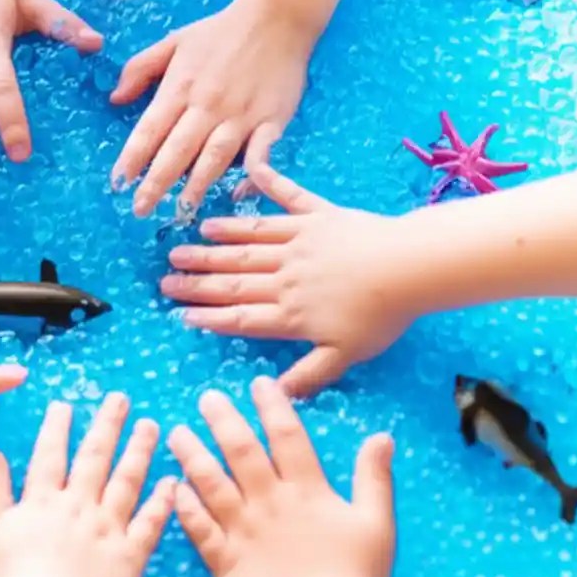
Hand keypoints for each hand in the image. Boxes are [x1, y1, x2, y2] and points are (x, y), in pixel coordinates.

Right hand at [0, 393, 174, 576]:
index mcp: (43, 501)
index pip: (51, 455)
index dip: (58, 427)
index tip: (67, 403)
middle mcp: (79, 507)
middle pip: (95, 458)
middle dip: (108, 424)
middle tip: (121, 398)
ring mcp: (108, 528)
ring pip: (127, 481)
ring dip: (139, 450)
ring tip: (151, 425)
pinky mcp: (131, 554)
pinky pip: (150, 523)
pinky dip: (162, 500)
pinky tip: (172, 479)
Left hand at [110, 0, 313, 217]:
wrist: (276, 17)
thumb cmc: (221, 32)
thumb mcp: (173, 41)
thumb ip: (140, 69)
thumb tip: (115, 99)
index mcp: (181, 86)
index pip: (150, 128)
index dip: (132, 158)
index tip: (117, 183)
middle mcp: (208, 104)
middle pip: (178, 149)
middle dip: (157, 182)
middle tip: (140, 209)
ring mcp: (241, 115)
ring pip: (214, 156)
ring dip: (197, 185)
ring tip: (181, 210)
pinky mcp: (271, 120)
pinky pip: (260, 153)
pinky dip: (253, 175)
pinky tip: (241, 193)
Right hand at [160, 166, 415, 397]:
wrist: (410, 267)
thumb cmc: (382, 314)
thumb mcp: (345, 355)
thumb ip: (308, 375)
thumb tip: (275, 397)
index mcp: (289, 313)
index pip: (240, 317)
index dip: (209, 316)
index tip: (182, 314)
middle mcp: (285, 276)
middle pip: (233, 280)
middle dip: (197, 281)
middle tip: (166, 279)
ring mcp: (299, 242)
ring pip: (247, 245)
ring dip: (214, 245)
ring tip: (185, 244)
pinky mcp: (318, 216)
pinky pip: (287, 200)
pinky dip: (266, 188)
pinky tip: (245, 179)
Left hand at [168, 379, 394, 576]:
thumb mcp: (376, 524)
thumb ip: (375, 478)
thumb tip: (381, 435)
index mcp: (308, 492)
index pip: (287, 437)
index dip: (273, 406)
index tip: (258, 382)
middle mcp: (270, 503)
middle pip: (242, 452)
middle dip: (223, 420)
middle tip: (206, 397)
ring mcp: (242, 530)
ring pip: (211, 483)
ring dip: (192, 455)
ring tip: (176, 433)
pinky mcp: (224, 559)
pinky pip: (198, 528)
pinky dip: (184, 506)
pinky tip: (172, 488)